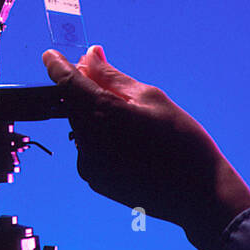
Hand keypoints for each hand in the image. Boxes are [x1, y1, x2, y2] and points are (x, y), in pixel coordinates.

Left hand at [42, 44, 249, 238]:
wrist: (198, 193)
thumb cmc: (182, 140)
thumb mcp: (150, 98)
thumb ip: (112, 77)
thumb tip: (89, 56)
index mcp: (103, 113)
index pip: (66, 82)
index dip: (56, 65)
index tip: (51, 55)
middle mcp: (89, 140)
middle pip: (73, 104)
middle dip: (83, 89)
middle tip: (105, 78)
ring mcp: (90, 164)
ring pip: (82, 127)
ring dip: (94, 115)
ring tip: (132, 120)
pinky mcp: (96, 181)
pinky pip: (90, 150)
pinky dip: (101, 139)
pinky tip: (131, 144)